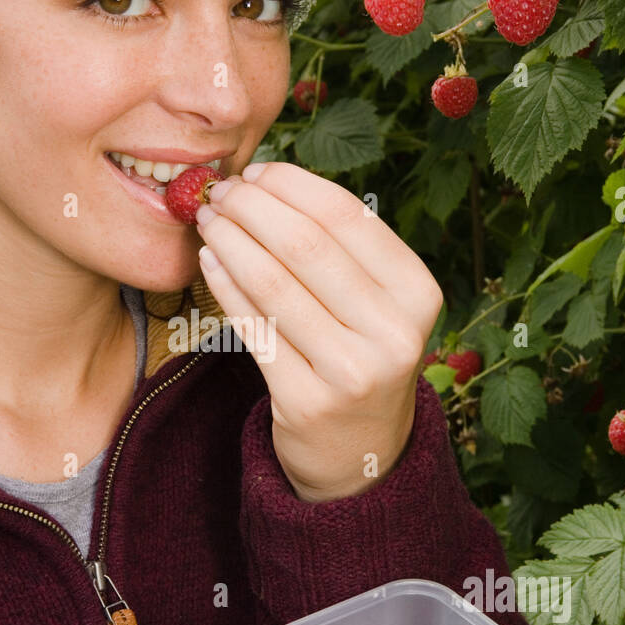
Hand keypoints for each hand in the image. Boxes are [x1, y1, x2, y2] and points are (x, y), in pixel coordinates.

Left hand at [195, 162, 443, 502]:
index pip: (348, 217)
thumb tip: (268, 180)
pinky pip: (254, 328)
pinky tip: (208, 261)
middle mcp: (394, 333)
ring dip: (230, 241)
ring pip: (273, 283)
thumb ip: (343, 250)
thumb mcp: (378, 305)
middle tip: (219, 191)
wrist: (362, 454)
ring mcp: (351, 372)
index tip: (256, 170)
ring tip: (207, 219)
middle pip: (306, 245)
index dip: (293, 186)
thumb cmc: (358, 357)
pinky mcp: (307, 402)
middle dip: (252, 208)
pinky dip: (225, 286)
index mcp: (418, 293)